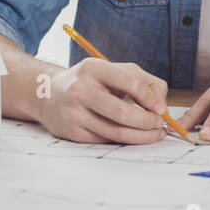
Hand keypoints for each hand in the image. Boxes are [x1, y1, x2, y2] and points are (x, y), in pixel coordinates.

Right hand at [36, 57, 169, 144]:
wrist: (48, 93)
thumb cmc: (89, 81)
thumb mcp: (114, 70)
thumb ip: (143, 81)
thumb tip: (161, 105)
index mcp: (94, 68)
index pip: (131, 83)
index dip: (151, 99)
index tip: (161, 109)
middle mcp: (80, 90)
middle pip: (123, 113)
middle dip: (147, 122)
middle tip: (159, 125)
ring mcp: (74, 113)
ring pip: (115, 132)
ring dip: (141, 136)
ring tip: (154, 134)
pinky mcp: (72, 132)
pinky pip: (105, 140)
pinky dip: (124, 140)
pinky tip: (134, 136)